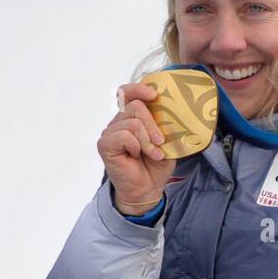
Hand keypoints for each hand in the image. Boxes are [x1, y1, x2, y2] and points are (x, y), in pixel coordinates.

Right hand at [97, 82, 177, 212]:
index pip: (127, 92)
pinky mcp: (105, 144)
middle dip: (152, 124)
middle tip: (160, 141)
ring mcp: (110, 132)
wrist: (147, 189)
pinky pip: (124, 136)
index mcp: (130, 117)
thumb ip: (164, 123)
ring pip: (132, 123)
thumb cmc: (155, 165)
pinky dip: (136, 146)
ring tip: (153, 154)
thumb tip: (172, 109)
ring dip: (147, 141)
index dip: (139, 89)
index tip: (154, 96)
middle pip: (134, 106)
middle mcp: (118, 122)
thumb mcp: (166, 140)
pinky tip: (137, 156)